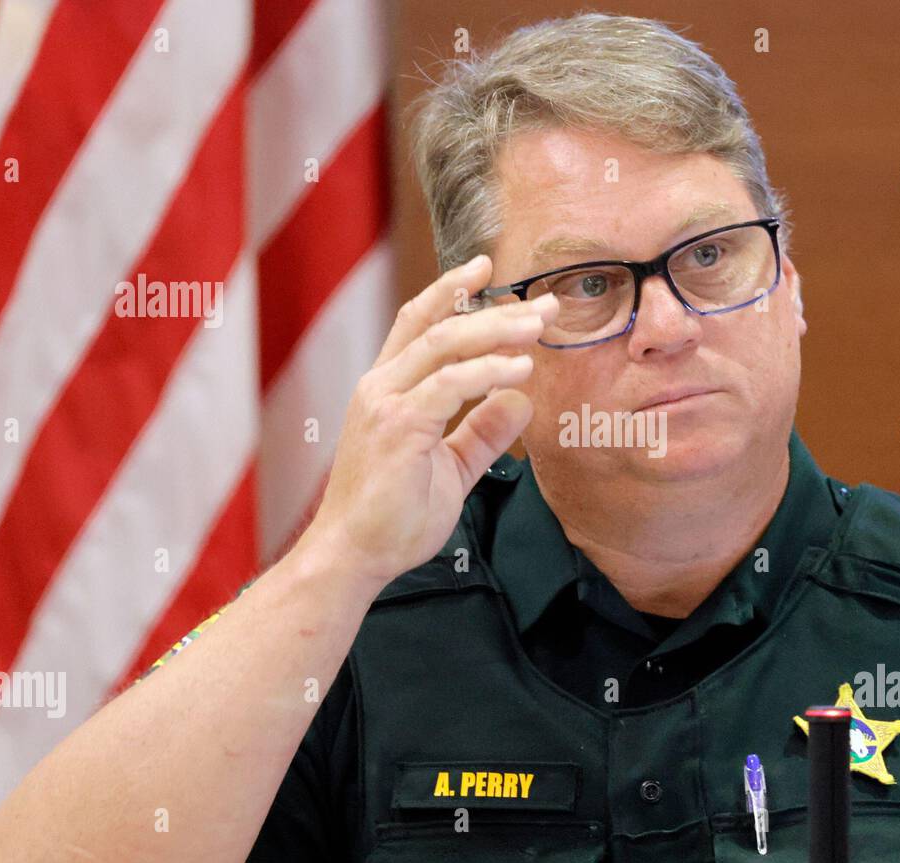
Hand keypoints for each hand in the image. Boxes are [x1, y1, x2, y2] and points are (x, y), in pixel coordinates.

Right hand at [297, 255, 557, 587]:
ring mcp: (385, 404)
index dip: (452, 292)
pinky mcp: (398, 427)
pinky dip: (488, 371)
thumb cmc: (393, 517)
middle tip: (544, 306)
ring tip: (540, 327)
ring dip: (497, 331)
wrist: (354, 557)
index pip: (419, 324)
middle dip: (495, 309)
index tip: (488, 269)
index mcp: (387, 389)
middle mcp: (381, 387)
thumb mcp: (450, 467)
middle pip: (439, 324)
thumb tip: (521, 399)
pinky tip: (522, 369)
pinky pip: (450, 385)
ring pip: (445, 344)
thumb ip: (483, 432)